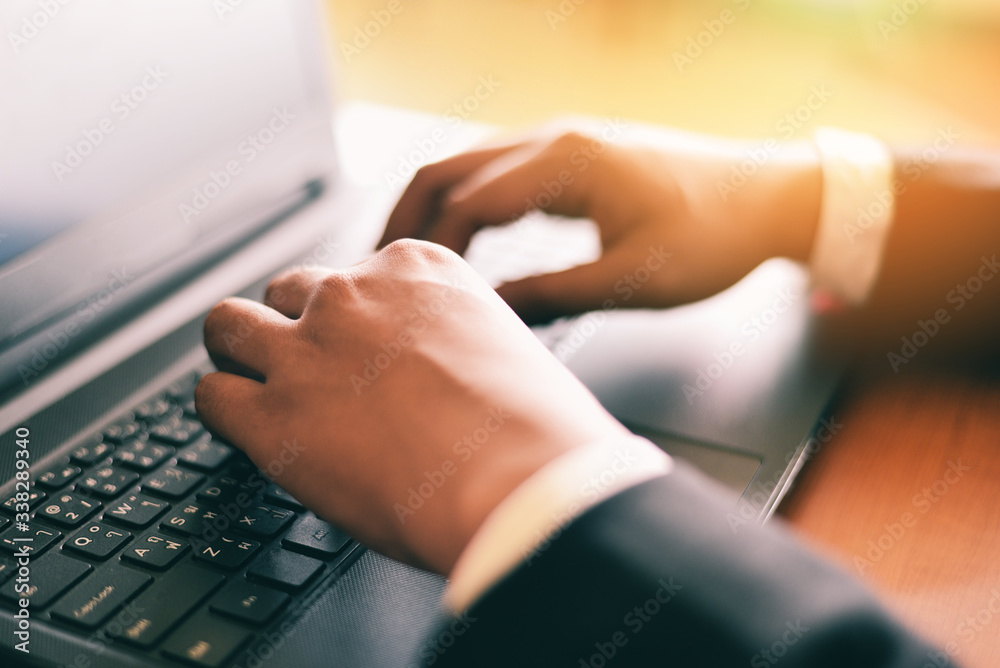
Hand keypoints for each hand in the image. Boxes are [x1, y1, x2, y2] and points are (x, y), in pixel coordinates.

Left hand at [195, 240, 628, 573]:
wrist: (522, 474)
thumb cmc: (533, 427)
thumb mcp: (497, 345)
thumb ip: (449, 339)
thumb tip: (429, 374)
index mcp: (413, 269)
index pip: (351, 276)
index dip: (350, 322)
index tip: (358, 353)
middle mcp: (352, 295)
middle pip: (285, 292)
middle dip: (290, 328)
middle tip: (304, 371)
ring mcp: (307, 351)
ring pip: (227, 327)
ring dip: (238, 358)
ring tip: (256, 392)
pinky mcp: (274, 417)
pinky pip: (212, 398)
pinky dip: (225, 415)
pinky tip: (252, 437)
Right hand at [380, 126, 821, 323]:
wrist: (770, 197)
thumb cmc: (716, 236)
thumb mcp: (634, 279)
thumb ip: (554, 295)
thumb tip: (490, 313)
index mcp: (567, 163)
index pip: (466, 202)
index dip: (426, 250)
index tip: (403, 291)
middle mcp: (554, 140)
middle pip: (447, 168)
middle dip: (403, 219)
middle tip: (374, 271)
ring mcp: (561, 142)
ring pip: (466, 165)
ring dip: (430, 208)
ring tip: (405, 258)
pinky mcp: (572, 157)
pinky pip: (496, 172)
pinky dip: (463, 204)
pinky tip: (460, 240)